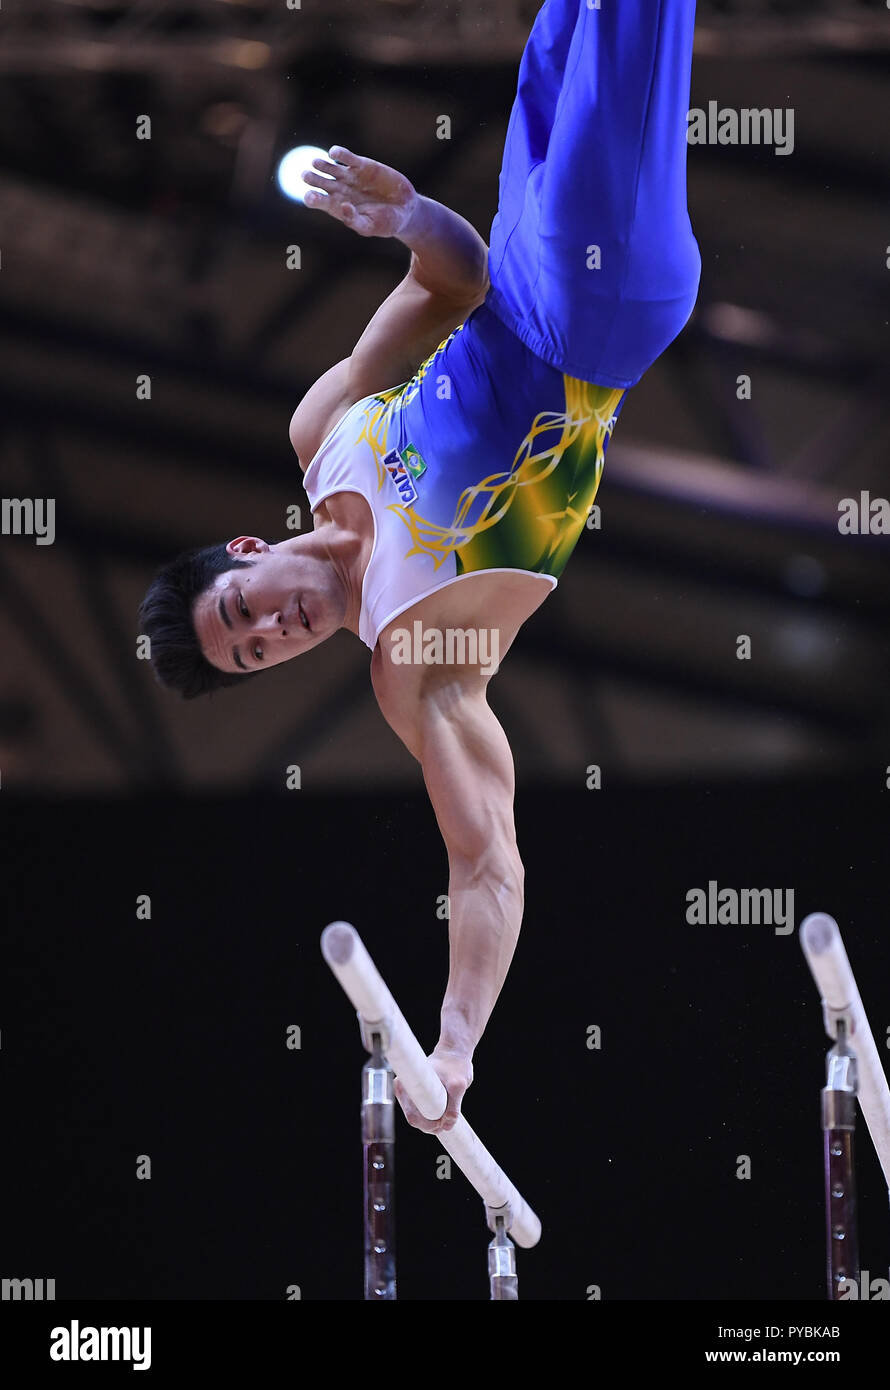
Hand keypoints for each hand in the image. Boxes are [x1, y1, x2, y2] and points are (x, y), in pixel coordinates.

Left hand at [302, 146, 418, 238]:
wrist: (405, 209)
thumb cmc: (385, 223)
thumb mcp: (370, 227)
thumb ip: (354, 220)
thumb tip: (342, 207)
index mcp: (337, 207)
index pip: (318, 201)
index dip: (312, 198)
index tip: (311, 197)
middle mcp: (340, 190)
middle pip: (319, 182)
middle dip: (312, 178)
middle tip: (306, 176)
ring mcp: (350, 176)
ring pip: (329, 167)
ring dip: (321, 164)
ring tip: (316, 163)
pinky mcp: (362, 165)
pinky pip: (347, 157)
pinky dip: (339, 154)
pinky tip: (334, 153)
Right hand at [393, 1048, 473, 1133]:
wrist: (454, 1054)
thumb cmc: (456, 1066)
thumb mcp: (459, 1085)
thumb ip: (453, 1107)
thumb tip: (447, 1126)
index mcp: (410, 1082)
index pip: (413, 1114)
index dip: (428, 1124)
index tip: (442, 1123)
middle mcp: (405, 1087)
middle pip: (413, 1119)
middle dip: (430, 1125)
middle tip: (446, 1122)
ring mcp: (408, 1092)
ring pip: (417, 1119)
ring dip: (431, 1122)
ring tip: (446, 1115)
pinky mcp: (413, 1094)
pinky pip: (420, 1114)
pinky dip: (431, 1118)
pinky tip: (442, 1114)